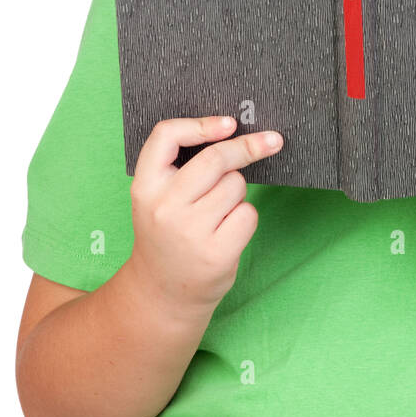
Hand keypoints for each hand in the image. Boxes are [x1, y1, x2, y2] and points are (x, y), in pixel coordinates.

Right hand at [128, 115, 283, 317]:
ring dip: (237, 193)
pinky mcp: (216, 253)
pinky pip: (248, 213)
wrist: (161, 293)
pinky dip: (245, 218)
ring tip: (218, 214)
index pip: (165, 136)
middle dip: (247, 147)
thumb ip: (179, 168)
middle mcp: (164, 207)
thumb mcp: (156, 198)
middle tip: (270, 141)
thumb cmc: (167, 235)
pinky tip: (227, 233)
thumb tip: (232, 131)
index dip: (201, 123)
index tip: (230, 123)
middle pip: (215, 158)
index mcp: (145, 187)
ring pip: (236, 186)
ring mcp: (190, 232)